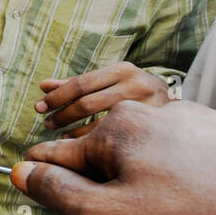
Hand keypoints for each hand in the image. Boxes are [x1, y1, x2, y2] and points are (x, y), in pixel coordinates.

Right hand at [12, 100, 215, 214]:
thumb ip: (56, 192)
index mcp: (119, 128)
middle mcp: (156, 113)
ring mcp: (195, 122)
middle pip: (106, 156)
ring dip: (144, 186)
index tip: (39, 193)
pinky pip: (182, 158)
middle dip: (106, 189)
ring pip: (146, 158)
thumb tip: (22, 172)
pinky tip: (194, 208)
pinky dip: (179, 181)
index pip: (60, 154)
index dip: (47, 181)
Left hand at [35, 61, 169, 135]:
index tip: (38, 107)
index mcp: (122, 70)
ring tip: (57, 135)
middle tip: (46, 123)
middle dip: (61, 115)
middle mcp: (137, 85)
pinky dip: (88, 141)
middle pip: (87, 103)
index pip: (81, 84)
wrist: (177, 108)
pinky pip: (113, 138)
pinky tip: (75, 144)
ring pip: (99, 123)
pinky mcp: (152, 128)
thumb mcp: (107, 83)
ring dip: (72, 131)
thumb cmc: (132, 93)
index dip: (56, 97)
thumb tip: (43, 86)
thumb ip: (75, 84)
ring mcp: (148, 108)